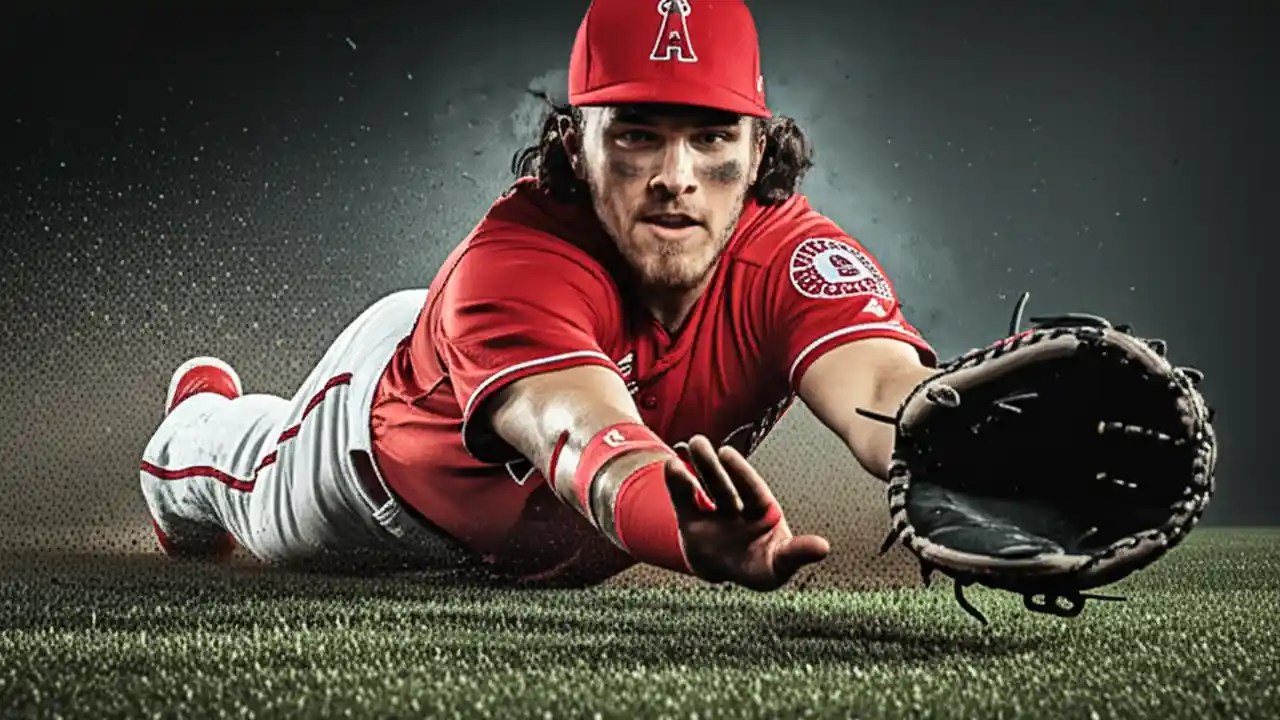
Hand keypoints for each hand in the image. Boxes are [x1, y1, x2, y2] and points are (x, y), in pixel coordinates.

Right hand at [665, 436, 830, 590]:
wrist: (728, 571)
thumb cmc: (761, 567)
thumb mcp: (779, 565)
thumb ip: (796, 554)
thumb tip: (824, 546)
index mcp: (761, 511)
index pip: (751, 490)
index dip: (739, 473)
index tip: (726, 454)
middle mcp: (737, 506)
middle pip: (724, 485)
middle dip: (712, 466)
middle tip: (699, 442)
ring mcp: (714, 511)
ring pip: (705, 487)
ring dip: (698, 467)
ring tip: (689, 445)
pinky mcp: (692, 521)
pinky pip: (684, 501)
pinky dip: (678, 484)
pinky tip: (671, 466)